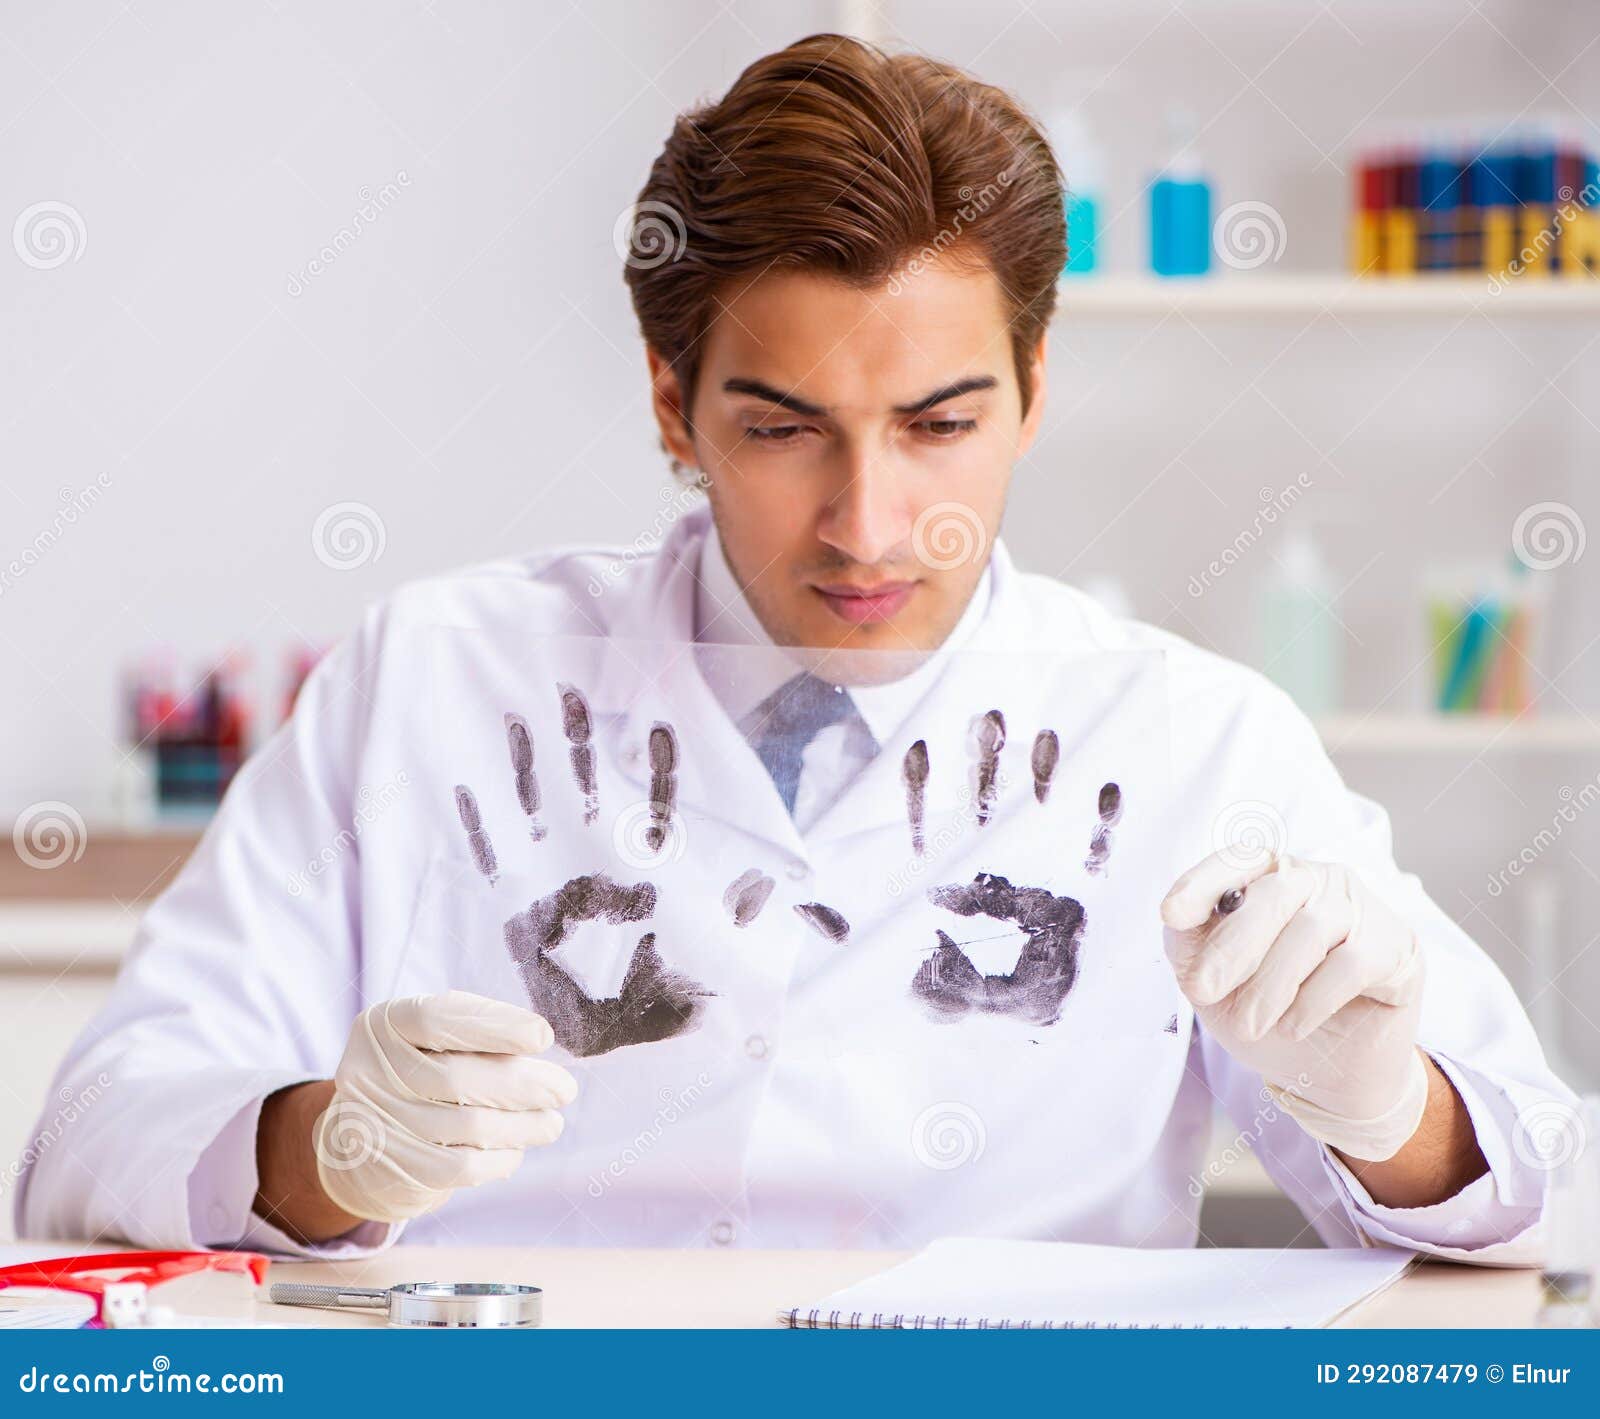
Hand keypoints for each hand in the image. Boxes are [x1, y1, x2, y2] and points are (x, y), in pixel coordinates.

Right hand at [313, 990, 577, 1222]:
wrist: (363, 1139)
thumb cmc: (420, 1071)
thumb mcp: (436, 1035)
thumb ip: (478, 1027)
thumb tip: (539, 1038)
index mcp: (383, 1025)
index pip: (436, 1019)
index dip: (494, 1027)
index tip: (543, 1036)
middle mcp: (367, 1072)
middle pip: (457, 1078)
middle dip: (522, 1085)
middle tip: (565, 1090)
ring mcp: (375, 1125)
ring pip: (467, 1126)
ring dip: (522, 1126)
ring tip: (552, 1124)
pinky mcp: (393, 1170)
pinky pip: (462, 1167)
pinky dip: (500, 1158)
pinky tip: (517, 1149)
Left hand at [1161, 851, 1428, 1160]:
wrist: (1332, 1072)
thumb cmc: (1269, 1010)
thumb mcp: (1216, 981)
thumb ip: (1194, 944)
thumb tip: (1176, 916)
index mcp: (1269, 877)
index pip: (1238, 859)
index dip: (1202, 882)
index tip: (1171, 915)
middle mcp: (1316, 880)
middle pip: (1274, 894)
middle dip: (1232, 947)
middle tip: (1203, 992)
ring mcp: (1360, 908)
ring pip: (1311, 930)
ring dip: (1270, 985)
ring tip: (1249, 1026)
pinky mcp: (1396, 945)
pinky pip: (1352, 962)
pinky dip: (1314, 999)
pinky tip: (1293, 1025)